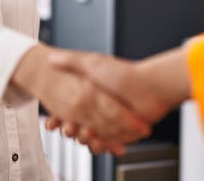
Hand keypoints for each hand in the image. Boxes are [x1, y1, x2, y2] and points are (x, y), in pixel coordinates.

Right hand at [45, 48, 190, 148]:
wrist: (152, 87)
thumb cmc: (123, 74)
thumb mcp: (92, 63)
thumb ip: (71, 61)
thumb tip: (51, 58)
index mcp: (93, 93)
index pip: (70, 108)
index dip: (59, 116)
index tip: (51, 121)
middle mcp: (102, 108)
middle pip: (80, 125)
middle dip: (71, 129)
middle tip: (66, 129)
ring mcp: (113, 121)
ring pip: (93, 136)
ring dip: (85, 139)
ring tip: (83, 134)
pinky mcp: (124, 133)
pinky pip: (109, 144)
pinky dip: (101, 145)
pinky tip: (96, 143)